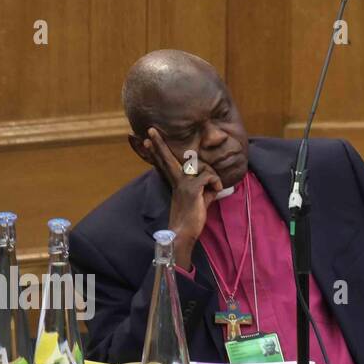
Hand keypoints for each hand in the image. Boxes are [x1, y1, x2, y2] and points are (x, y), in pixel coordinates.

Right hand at [146, 127, 222, 267]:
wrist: (184, 232)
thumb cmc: (193, 216)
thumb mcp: (200, 197)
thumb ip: (205, 186)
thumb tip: (214, 182)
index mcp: (176, 181)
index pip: (167, 163)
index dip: (158, 151)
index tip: (146, 139)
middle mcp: (176, 180)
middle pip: (167, 158)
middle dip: (159, 143)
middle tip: (150, 130)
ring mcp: (182, 183)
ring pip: (202, 167)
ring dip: (213, 177)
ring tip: (213, 188)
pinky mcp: (191, 188)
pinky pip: (210, 176)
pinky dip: (217, 183)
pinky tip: (215, 192)